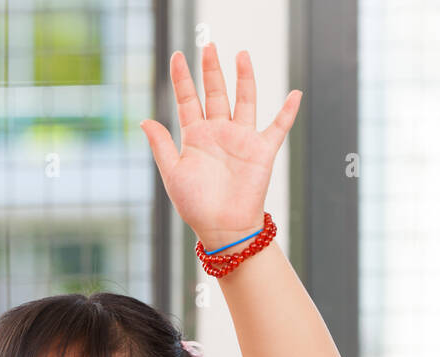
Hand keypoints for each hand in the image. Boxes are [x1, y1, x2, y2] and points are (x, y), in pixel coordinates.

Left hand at [140, 44, 300, 249]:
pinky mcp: (262, 151)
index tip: (177, 56)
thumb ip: (162, 145)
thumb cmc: (196, 205)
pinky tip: (295, 94)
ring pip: (244, 100)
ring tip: (241, 55)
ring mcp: (241, 139)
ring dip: (244, 78)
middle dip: (211, 70)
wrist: (223, 228)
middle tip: (208, 45)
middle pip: (215, 93)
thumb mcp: (173, 173)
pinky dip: (287, 112)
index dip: (182, 78)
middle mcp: (218, 133)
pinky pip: (278, 127)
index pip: (187, 100)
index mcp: (195, 137)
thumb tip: (145, 120)